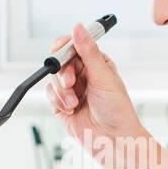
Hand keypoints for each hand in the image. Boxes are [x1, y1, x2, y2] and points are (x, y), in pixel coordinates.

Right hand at [45, 23, 140, 144]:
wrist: (113, 140)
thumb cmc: (117, 110)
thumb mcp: (103, 76)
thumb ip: (88, 52)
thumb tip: (78, 28)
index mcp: (96, 64)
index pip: (74, 46)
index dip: (65, 46)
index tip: (60, 49)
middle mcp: (83, 75)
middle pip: (60, 61)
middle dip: (63, 72)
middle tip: (71, 82)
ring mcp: (71, 90)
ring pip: (53, 79)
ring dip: (62, 91)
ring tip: (75, 102)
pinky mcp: (61, 105)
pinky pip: (50, 95)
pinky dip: (58, 101)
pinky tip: (71, 108)